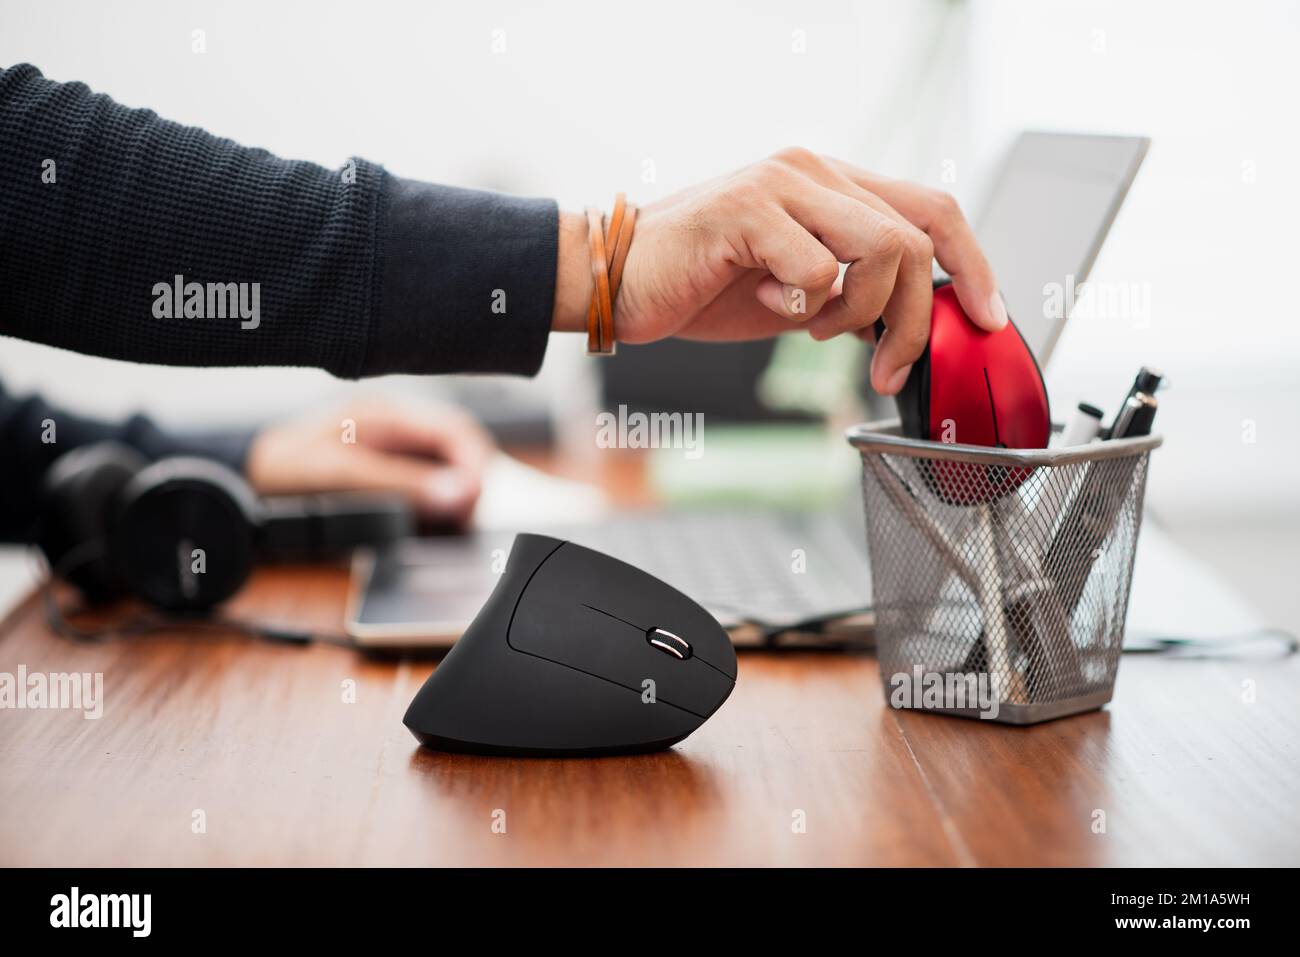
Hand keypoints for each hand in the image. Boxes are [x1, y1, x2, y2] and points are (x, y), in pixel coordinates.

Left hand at [244, 398, 494, 526]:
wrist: (238, 480)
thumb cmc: (281, 469)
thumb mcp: (342, 476)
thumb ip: (401, 484)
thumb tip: (458, 493)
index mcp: (388, 414)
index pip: (457, 430)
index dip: (477, 463)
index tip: (478, 497)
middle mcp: (397, 429)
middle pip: (459, 449)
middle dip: (472, 482)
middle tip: (467, 517)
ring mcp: (394, 451)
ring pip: (448, 469)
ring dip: (457, 495)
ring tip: (453, 521)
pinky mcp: (387, 474)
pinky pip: (428, 485)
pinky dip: (439, 504)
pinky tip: (434, 521)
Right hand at [554, 148, 1006, 394]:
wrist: (617, 279)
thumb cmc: (701, 285)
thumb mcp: (797, 293)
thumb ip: (853, 291)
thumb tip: (912, 324)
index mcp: (830, 185)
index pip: (932, 209)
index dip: (972, 264)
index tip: (987, 317)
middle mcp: (813, 171)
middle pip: (919, 236)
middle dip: (918, 318)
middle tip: (888, 365)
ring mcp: (782, 184)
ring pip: (883, 249)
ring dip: (859, 312)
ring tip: (812, 328)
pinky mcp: (747, 210)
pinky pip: (816, 272)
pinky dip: (799, 310)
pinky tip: (762, 304)